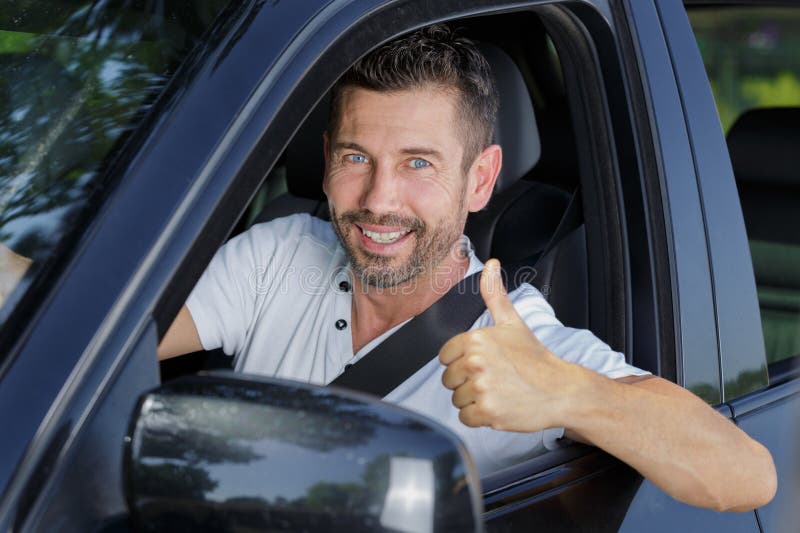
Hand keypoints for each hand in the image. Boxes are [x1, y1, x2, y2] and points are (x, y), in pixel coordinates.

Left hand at [439, 259, 584, 431]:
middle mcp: (476, 362)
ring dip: (474, 400)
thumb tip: (490, 264)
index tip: (485, 363)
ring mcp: (481, 388)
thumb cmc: (535, 358)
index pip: (445, 357)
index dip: (463, 362)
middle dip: (468, 382)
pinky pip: (465, 418)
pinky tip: (499, 406)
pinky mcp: (487, 412)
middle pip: (449, 380)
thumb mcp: (512, 322)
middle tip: (495, 379)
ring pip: (457, 400)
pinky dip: (480, 417)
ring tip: (499, 392)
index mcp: (476, 339)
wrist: (561, 389)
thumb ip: (494, 294)